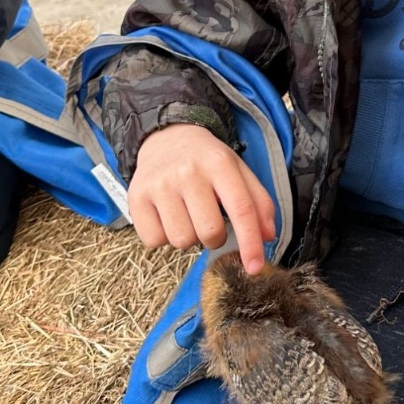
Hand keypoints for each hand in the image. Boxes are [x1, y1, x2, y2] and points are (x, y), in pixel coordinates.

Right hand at [128, 122, 275, 273]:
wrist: (167, 136)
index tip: (255, 267)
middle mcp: (188, 172)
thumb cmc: (207, 160)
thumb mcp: (238, 169)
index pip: (241, 209)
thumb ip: (258, 201)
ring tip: (187, 214)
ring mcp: (159, 184)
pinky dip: (163, 236)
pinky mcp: (136, 197)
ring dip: (189, 236)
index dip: (251, 243)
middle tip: (210, 219)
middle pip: (210, 232)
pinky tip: (167, 215)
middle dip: (215, 237)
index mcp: (219, 163)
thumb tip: (268, 236)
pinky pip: (154, 241)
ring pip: (182, 240)